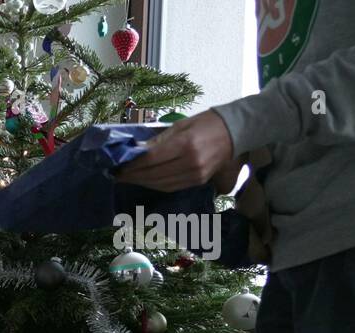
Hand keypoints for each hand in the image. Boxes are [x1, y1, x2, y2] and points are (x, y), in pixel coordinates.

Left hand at [115, 110, 235, 192]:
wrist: (236, 131)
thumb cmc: (206, 123)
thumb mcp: (180, 125)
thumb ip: (158, 141)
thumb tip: (136, 151)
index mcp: (185, 145)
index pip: (151, 159)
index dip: (133, 166)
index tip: (118, 167)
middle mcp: (191, 163)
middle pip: (154, 175)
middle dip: (133, 176)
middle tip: (118, 175)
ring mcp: (196, 175)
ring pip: (161, 184)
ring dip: (142, 183)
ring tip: (128, 179)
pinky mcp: (199, 181)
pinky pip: (172, 187)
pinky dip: (156, 185)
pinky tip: (145, 181)